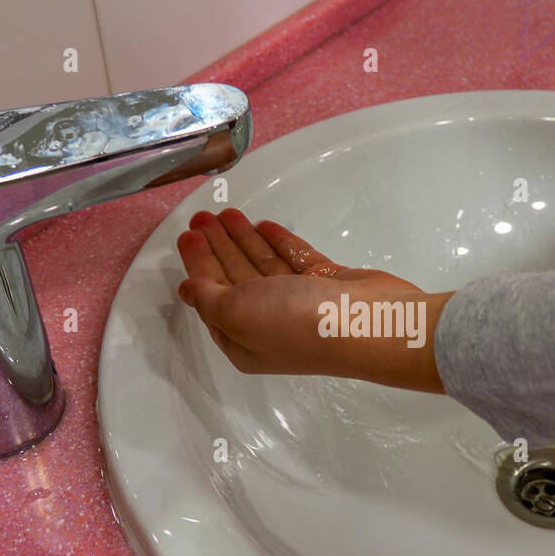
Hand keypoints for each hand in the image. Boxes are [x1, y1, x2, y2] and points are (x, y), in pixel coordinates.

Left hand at [176, 208, 449, 392]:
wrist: (366, 322)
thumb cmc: (295, 323)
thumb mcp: (236, 313)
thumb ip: (208, 299)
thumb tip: (188, 290)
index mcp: (244, 341)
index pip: (212, 300)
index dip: (198, 267)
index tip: (188, 236)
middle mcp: (270, 325)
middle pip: (236, 281)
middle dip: (217, 248)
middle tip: (202, 217)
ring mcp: (300, 304)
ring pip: (265, 267)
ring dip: (244, 240)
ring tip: (227, 213)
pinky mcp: (327, 285)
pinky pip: (296, 260)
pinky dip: (279, 243)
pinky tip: (265, 226)